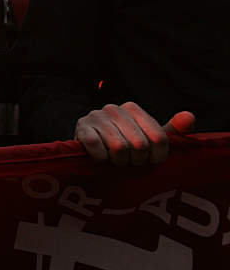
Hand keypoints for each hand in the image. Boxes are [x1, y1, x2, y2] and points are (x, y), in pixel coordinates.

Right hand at [74, 102, 195, 164]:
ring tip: (116, 159)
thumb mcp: (149, 139)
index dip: (156, 157)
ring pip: (120, 148)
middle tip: (130, 161)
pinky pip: (99, 149)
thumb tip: (189, 116)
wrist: (89, 148)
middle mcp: (114, 108)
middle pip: (140, 145)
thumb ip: (172, 131)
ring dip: (119, 161)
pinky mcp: (81, 128)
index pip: (159, 139)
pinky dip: (102, 159)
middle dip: (136, 160)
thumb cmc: (124, 144)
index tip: (149, 161)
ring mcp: (96, 116)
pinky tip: (101, 157)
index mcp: (133, 108)